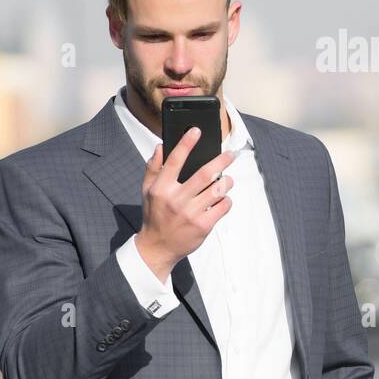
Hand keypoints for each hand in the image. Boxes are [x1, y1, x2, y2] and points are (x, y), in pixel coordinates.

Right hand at [133, 126, 235, 280]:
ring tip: (227, 179)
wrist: (158, 247)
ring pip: (218, 190)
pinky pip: (223, 207)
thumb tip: (161, 146)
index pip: (175, 161)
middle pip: (204, 174)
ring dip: (227, 181)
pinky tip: (222, 200)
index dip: (186, 143)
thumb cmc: (154, 215)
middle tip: (231, 154)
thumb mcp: (147, 191)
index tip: (196, 131)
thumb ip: (153, 168)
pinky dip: (226, 201)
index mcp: (161, 188)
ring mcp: (190, 213)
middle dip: (221, 160)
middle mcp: (176, 199)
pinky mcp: (203, 226)